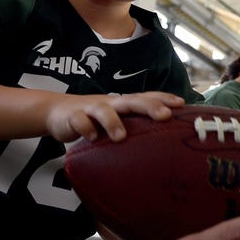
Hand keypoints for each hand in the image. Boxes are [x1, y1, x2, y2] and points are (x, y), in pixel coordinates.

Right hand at [46, 91, 182, 142]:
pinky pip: (79, 121)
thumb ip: (136, 126)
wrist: (58, 112)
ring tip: (121, 136)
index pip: (146, 97)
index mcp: (123, 104)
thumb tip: (165, 141)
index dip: (163, 98)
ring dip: (113, 122)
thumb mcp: (118, 119)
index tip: (182, 104)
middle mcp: (111, 103)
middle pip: (131, 101)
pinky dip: (85, 128)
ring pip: (104, 110)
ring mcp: (91, 108)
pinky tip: (92, 138)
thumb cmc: (95, 118)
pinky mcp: (73, 117)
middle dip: (150, 106)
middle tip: (165, 116)